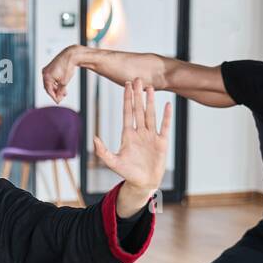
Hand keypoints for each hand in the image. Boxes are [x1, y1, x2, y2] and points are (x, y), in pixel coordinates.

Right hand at [42, 45, 81, 103]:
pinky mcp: (51, 67)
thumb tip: (58, 98)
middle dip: (55, 92)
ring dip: (56, 88)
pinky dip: (56, 82)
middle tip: (61, 97)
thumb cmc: (67, 66)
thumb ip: (60, 92)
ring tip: (64, 92)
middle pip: (48, 86)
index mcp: (46, 76)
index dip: (54, 97)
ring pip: (50, 82)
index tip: (58, 101)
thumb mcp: (64, 82)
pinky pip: (52, 77)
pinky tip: (62, 85)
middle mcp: (45, 72)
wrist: (71, 55)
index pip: (48, 90)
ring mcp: (47, 69)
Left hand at [92, 78, 170, 192]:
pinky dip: (166, 116)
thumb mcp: (113, 162)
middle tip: (138, 79)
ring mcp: (151, 136)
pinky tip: (167, 105)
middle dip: (138, 95)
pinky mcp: (161, 142)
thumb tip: (94, 139)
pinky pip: (164, 127)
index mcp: (128, 134)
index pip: (127, 113)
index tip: (127, 85)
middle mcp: (140, 132)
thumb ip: (103, 151)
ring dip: (150, 102)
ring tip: (150, 88)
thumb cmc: (127, 173)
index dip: (127, 99)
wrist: (142, 183)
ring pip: (151, 115)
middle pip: (138, 110)